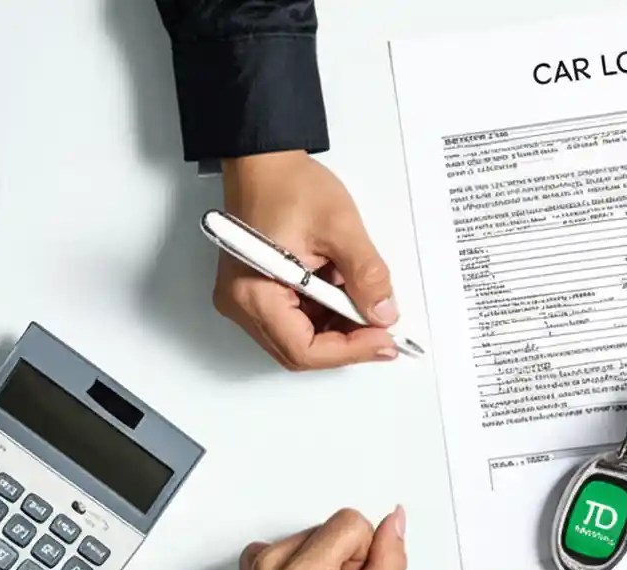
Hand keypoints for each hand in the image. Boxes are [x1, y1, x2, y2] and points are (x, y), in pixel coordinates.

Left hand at [210, 507, 408, 569]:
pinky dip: (302, 567)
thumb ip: (390, 560)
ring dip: (324, 565)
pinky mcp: (250, 566)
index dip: (364, 556)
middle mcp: (274, 560)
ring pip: (316, 537)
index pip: (353, 522)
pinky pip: (291, 546)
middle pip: (334, 528)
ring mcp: (257, 562)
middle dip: (345, 561)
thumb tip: (394, 520)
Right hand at [216, 151, 399, 369]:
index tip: (384, 341)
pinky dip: (326, 315)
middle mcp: (241, 303)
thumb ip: (367, 275)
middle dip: (346, 343)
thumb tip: (384, 314)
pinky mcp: (258, 291)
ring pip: (299, 338)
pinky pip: (295, 319)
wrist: (265, 161)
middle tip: (384, 331)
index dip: (349, 350)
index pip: (303, 349)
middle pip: (299, 351)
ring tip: (367, 305)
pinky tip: (347, 295)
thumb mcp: (340, 228)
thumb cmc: (289, 185)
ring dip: (338, 329)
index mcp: (253, 292)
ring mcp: (247, 299)